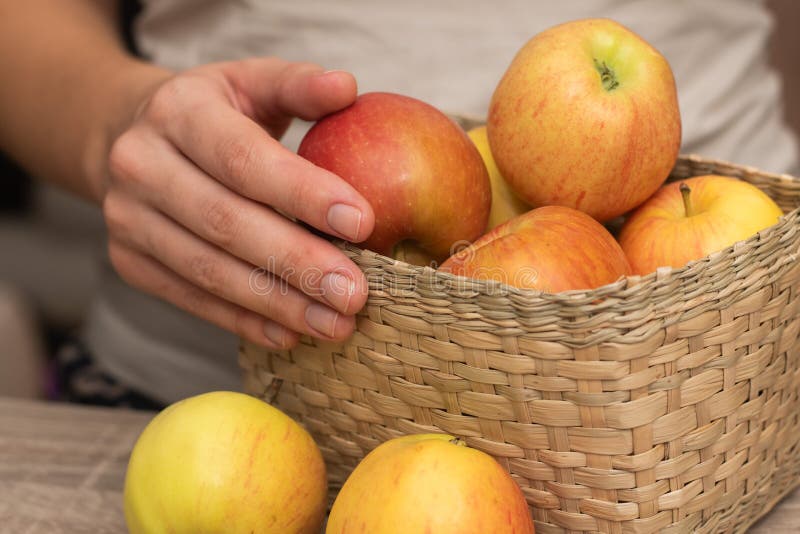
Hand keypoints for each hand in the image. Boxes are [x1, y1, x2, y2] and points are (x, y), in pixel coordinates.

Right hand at [102, 58, 374, 348]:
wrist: (128, 139)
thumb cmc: (213, 113)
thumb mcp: (250, 82)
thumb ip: (298, 85)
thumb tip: (348, 87)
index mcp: (178, 111)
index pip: (243, 159)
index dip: (303, 193)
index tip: (361, 223)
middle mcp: (141, 165)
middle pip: (227, 224)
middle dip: (297, 262)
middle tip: (355, 292)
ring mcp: (129, 219)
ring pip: (209, 271)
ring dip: (277, 303)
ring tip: (335, 323)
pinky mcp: (131, 262)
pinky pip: (192, 299)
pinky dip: (245, 321)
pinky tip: (291, 334)